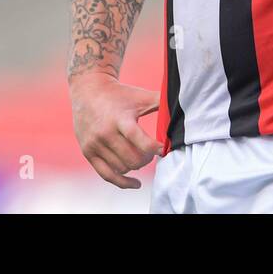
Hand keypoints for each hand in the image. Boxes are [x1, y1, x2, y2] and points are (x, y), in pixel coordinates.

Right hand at [70, 72, 161, 188]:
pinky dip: (122, 182)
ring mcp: (95, 144)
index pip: (139, 140)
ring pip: (122, 168)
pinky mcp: (88, 152)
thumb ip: (161, 101)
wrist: (88, 90)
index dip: (154, 148)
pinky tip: (136, 183)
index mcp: (120, 119)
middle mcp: (105, 133)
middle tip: (151, 153)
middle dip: (147, 159)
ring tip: (140, 157)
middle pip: (132, 159)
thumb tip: (184, 104)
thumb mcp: (140, 96)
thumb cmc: (120, 94)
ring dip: (135, 167)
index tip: (164, 148)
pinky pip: (107, 175)